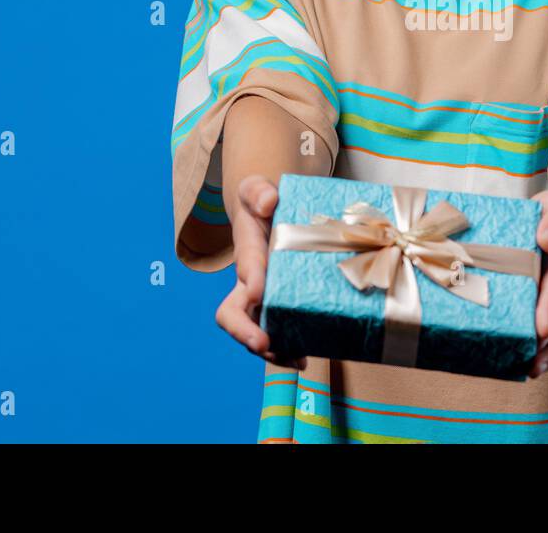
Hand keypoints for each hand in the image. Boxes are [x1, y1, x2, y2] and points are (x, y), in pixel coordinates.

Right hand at [213, 175, 307, 369]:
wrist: (268, 213)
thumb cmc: (261, 202)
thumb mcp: (255, 188)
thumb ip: (258, 192)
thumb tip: (269, 201)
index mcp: (248, 253)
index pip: (244, 269)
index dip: (250, 280)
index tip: (258, 290)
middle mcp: (251, 282)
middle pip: (236, 315)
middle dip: (247, 333)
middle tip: (264, 345)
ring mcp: (266, 298)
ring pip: (259, 331)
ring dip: (275, 350)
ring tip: (298, 359)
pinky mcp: (283, 305)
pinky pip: (283, 331)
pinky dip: (294, 346)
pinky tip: (311, 353)